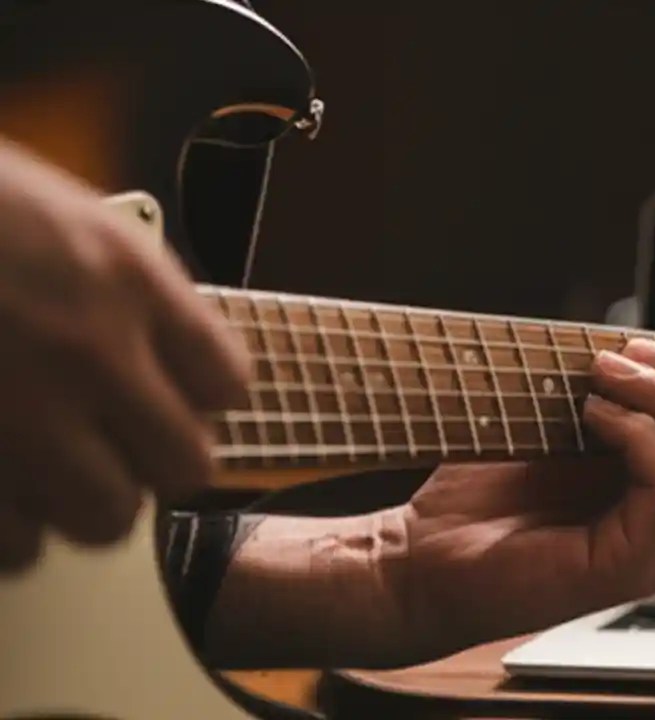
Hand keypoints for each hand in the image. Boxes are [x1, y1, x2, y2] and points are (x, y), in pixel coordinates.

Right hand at [0, 138, 250, 571]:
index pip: (225, 382)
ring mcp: (19, 413)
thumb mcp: (55, 214)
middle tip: (114, 449)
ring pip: (104, 517)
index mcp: (122, 277)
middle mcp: (86, 349)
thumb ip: (119, 287)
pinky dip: (9, 530)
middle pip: (183, 465)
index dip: (199, 401)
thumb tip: (160, 359)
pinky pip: (15, 544)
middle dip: (152, 463)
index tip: (174, 402)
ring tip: (44, 472)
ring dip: (78, 504)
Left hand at [201, 338, 654, 668]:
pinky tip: (589, 418)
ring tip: (597, 382)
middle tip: (623, 356)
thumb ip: (613, 399)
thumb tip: (646, 345)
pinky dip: (638, 430)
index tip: (637, 346)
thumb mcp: (559, 428)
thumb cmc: (478, 496)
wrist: (417, 563)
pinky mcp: (628, 566)